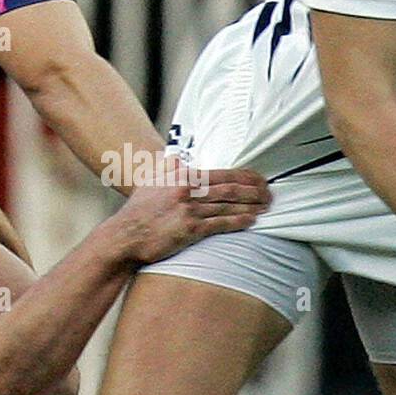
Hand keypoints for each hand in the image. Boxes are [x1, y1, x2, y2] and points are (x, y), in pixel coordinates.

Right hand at [113, 161, 271, 265]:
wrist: (125, 236)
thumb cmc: (138, 210)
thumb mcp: (151, 182)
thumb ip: (167, 168)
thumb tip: (177, 158)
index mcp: (182, 176)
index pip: (222, 173)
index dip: (245, 176)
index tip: (260, 178)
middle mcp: (187, 190)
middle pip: (230, 188)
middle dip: (254, 190)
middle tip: (270, 193)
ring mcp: (189, 210)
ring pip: (228, 205)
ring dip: (251, 206)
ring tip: (266, 207)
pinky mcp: (189, 230)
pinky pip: (220, 224)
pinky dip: (238, 221)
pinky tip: (251, 221)